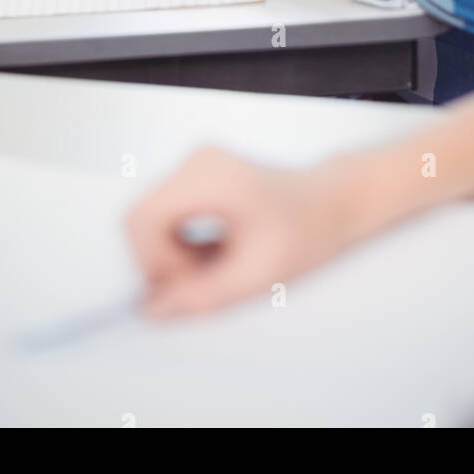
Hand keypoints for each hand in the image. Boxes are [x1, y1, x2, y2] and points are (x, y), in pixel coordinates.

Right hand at [127, 146, 355, 317]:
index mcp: (210, 178)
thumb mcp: (256, 276)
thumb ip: (201, 296)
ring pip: (149, 219)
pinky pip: (164, 214)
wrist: (332, 202)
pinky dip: (178, 242)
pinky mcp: (196, 174)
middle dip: (160, 260)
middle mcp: (196, 162)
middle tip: (200, 280)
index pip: (142, 218)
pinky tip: (211, 253)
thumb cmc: (306, 231)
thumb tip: (150, 310)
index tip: (184, 284)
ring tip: (211, 267)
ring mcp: (195, 165)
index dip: (151, 261)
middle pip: (140, 218)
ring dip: (169, 254)